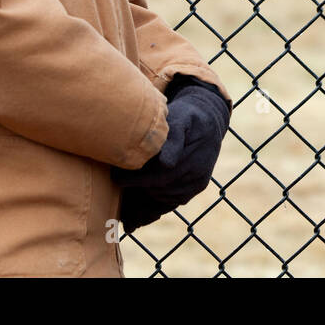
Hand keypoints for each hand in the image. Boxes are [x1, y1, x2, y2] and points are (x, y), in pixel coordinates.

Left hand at [112, 76, 229, 218]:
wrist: (209, 120)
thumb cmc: (188, 116)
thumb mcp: (182, 119)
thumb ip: (174, 139)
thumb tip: (166, 163)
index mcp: (194, 156)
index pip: (161, 174)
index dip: (137, 179)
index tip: (116, 179)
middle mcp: (197, 173)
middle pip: (161, 188)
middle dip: (137, 191)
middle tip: (115, 188)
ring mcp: (197, 183)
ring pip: (165, 198)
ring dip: (144, 201)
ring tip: (123, 197)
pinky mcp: (196, 188)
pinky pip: (173, 202)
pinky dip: (155, 206)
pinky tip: (138, 208)